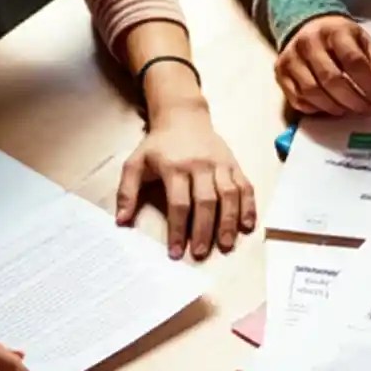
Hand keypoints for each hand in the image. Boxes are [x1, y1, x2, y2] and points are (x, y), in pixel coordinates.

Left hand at [117, 105, 255, 259]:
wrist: (183, 116)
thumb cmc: (159, 145)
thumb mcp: (135, 163)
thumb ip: (126, 192)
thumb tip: (121, 221)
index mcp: (174, 166)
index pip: (179, 203)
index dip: (178, 230)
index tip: (177, 252)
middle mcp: (200, 165)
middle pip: (206, 202)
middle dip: (204, 230)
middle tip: (201, 253)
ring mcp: (220, 165)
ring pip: (229, 196)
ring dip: (229, 222)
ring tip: (226, 244)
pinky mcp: (234, 165)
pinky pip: (245, 187)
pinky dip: (249, 207)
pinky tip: (247, 225)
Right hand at [275, 15, 370, 116]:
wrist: (308, 26)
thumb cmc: (340, 39)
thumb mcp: (365, 43)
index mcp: (335, 30)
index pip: (353, 61)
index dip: (370, 84)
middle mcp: (309, 42)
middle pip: (332, 79)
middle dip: (354, 100)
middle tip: (368, 109)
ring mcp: (291, 58)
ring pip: (313, 92)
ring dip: (336, 108)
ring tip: (351, 110)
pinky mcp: (281, 73)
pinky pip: (298, 99)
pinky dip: (317, 109)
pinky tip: (331, 107)